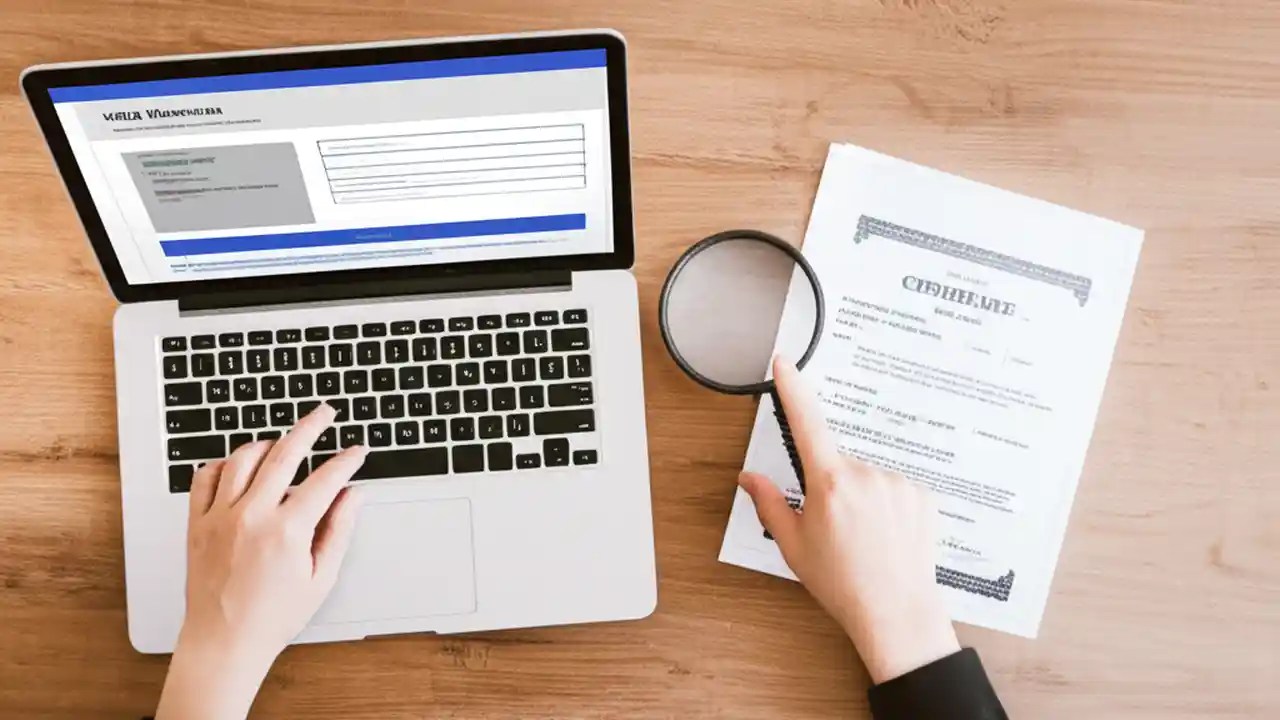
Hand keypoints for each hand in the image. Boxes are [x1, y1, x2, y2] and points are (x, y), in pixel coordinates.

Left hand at [156, 404, 367, 719]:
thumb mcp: (320, 578)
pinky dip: (224, 463)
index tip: (356, 452)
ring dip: (267, 443)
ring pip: (244, 458)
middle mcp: (252, 516)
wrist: (224, 642)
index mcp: (287, 531)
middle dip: (311, 427)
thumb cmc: (272, 617)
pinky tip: (239, 465)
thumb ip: (339, 531)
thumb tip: (352, 497)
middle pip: (285, 452)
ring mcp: (220, 517)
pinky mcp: (197, 524)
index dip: (346, 460)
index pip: (325, 479)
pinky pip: (206, 477)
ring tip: (282, 442)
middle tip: (324, 414)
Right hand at [738, 357, 958, 684]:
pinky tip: (886, 536)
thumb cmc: (842, 583)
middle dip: (831, 486)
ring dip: (862, 498)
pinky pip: (893, 488)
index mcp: (829, 483)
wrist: (896, 611)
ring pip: (867, 477)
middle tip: (836, 529)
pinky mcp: (920, 494)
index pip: (805, 422)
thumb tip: (749, 477)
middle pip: (837, 463)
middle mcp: (865, 475)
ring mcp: (897, 482)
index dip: (792, 388)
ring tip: (865, 538)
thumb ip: (769, 503)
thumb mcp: (793, 545)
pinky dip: (887, 506)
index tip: (784, 363)